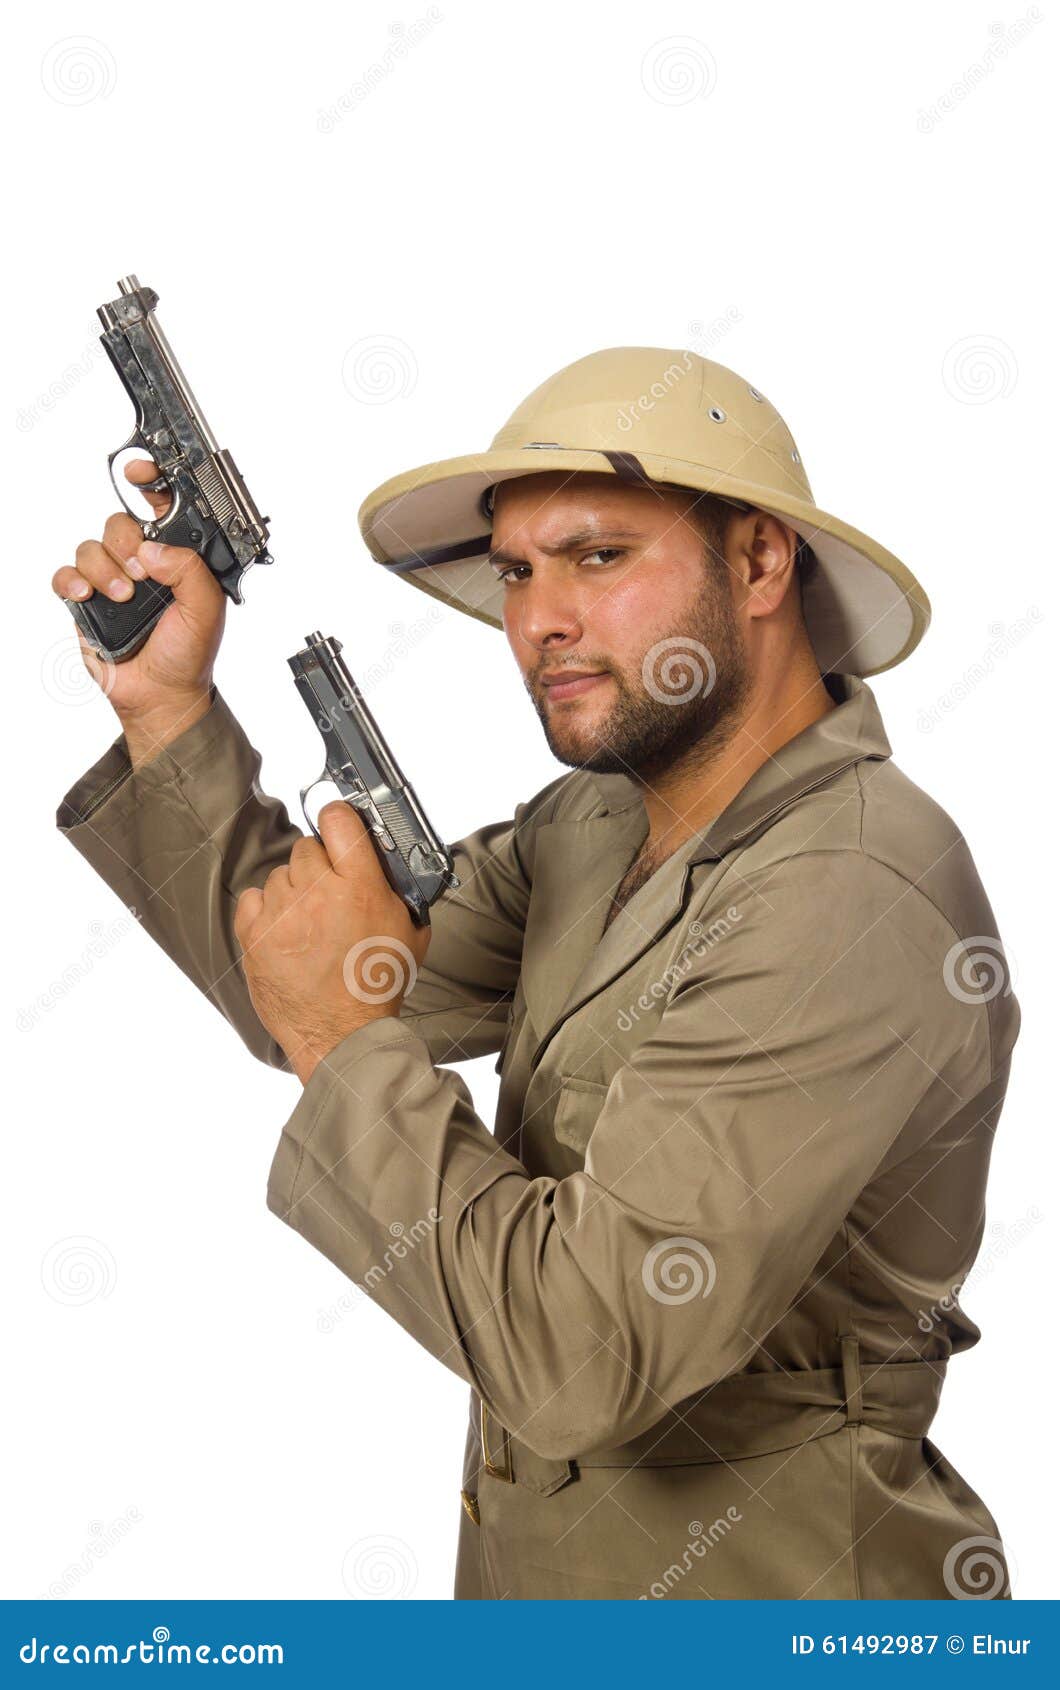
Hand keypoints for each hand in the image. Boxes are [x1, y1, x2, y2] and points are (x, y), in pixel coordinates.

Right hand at [52, 458, 225, 763]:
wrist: (160, 696)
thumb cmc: (188, 655)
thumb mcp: (207, 609)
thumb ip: (190, 569)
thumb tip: (152, 549)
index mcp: (176, 558)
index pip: (162, 508)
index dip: (152, 484)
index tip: (142, 473)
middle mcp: (143, 563)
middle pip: (120, 523)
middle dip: (126, 542)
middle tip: (140, 573)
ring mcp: (112, 579)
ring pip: (91, 546)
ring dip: (104, 569)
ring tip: (122, 598)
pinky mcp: (86, 600)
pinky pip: (65, 575)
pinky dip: (72, 582)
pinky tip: (88, 598)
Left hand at [234, 800, 431, 1084]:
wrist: (341, 1034)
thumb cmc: (375, 986)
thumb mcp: (410, 931)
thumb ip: (399, 890)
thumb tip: (391, 865)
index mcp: (360, 886)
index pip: (338, 819)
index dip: (338, 818)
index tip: (338, 825)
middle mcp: (318, 893)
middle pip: (306, 848)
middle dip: (319, 866)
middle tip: (330, 895)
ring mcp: (282, 913)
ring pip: (280, 874)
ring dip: (293, 891)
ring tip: (308, 923)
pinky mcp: (254, 935)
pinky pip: (252, 897)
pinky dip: (265, 910)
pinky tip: (283, 930)